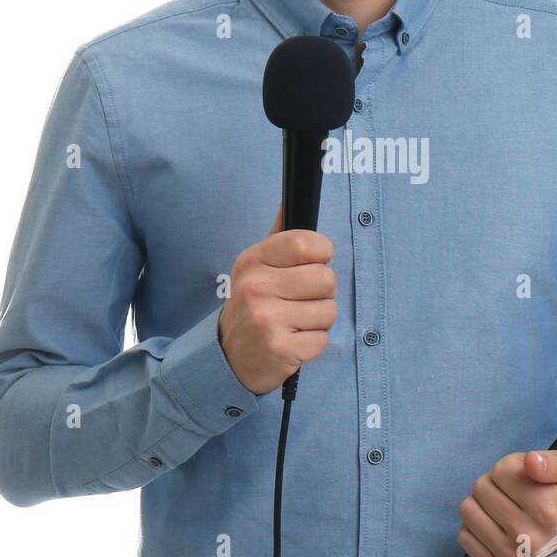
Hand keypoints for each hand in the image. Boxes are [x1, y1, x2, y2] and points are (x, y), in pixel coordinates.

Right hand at [216, 202, 337, 394]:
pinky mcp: (279, 348)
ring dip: (317, 320)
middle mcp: (256, 286)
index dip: (320, 255)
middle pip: (326, 278)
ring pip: (329, 310)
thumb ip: (279, 236)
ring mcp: (266, 318)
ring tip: (293, 323)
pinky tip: (291, 341)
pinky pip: (322, 339)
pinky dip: (312, 344)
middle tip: (297, 302)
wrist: (227, 358)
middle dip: (320, 293)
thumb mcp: (256, 267)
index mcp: (253, 259)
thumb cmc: (253, 306)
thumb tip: (289, 198)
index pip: (307, 243)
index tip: (309, 267)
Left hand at [456, 448, 556, 556]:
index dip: (512, 464)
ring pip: (467, 510)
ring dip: (484, 501)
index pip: (500, 471)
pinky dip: (477, 524)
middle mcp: (530, 539)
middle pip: (481, 488)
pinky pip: (464, 536)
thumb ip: (552, 461)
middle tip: (518, 488)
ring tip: (508, 502)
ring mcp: (516, 556)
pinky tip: (498, 521)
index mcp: (548, 511)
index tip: (529, 473)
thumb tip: (530, 462)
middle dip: (496, 481)